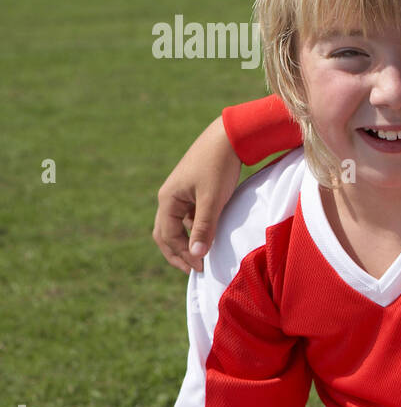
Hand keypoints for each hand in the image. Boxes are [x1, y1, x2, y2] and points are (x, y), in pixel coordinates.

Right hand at [153, 115, 241, 272]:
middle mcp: (170, 197)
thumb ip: (204, 227)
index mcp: (168, 200)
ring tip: (204, 256)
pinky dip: (196, 229)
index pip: (167, 236)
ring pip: (179, 225)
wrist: (229, 136)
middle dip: (178, 253)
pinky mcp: (194, 189)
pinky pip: (190, 215)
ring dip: (188, 241)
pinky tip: (211, 236)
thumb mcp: (213, 199)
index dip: (182, 255)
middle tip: (196, 270)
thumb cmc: (219, 166)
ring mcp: (181, 193)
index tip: (201, 268)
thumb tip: (195, 255)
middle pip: (166, 233)